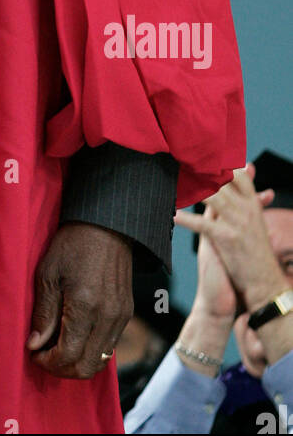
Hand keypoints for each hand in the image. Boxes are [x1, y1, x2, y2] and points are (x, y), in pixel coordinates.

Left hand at [27, 223, 132, 377]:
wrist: (107, 224)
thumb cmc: (72, 244)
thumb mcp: (48, 273)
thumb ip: (43, 312)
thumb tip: (35, 344)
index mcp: (85, 306)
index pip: (68, 355)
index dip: (48, 362)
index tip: (33, 353)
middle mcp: (107, 316)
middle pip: (86, 366)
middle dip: (62, 369)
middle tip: (44, 356)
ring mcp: (121, 316)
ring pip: (100, 360)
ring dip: (77, 362)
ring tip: (58, 346)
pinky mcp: (127, 312)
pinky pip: (110, 345)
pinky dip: (91, 349)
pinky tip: (75, 335)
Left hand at [175, 166, 282, 309]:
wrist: (264, 283)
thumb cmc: (256, 252)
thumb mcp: (255, 223)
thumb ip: (248, 201)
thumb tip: (244, 182)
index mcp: (253, 206)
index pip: (239, 176)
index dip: (224, 163)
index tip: (206, 152)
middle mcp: (247, 211)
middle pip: (224, 181)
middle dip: (203, 170)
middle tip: (183, 159)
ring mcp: (237, 224)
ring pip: (213, 196)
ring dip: (193, 187)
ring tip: (175, 178)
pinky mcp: (227, 239)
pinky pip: (202, 224)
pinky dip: (186, 219)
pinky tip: (172, 214)